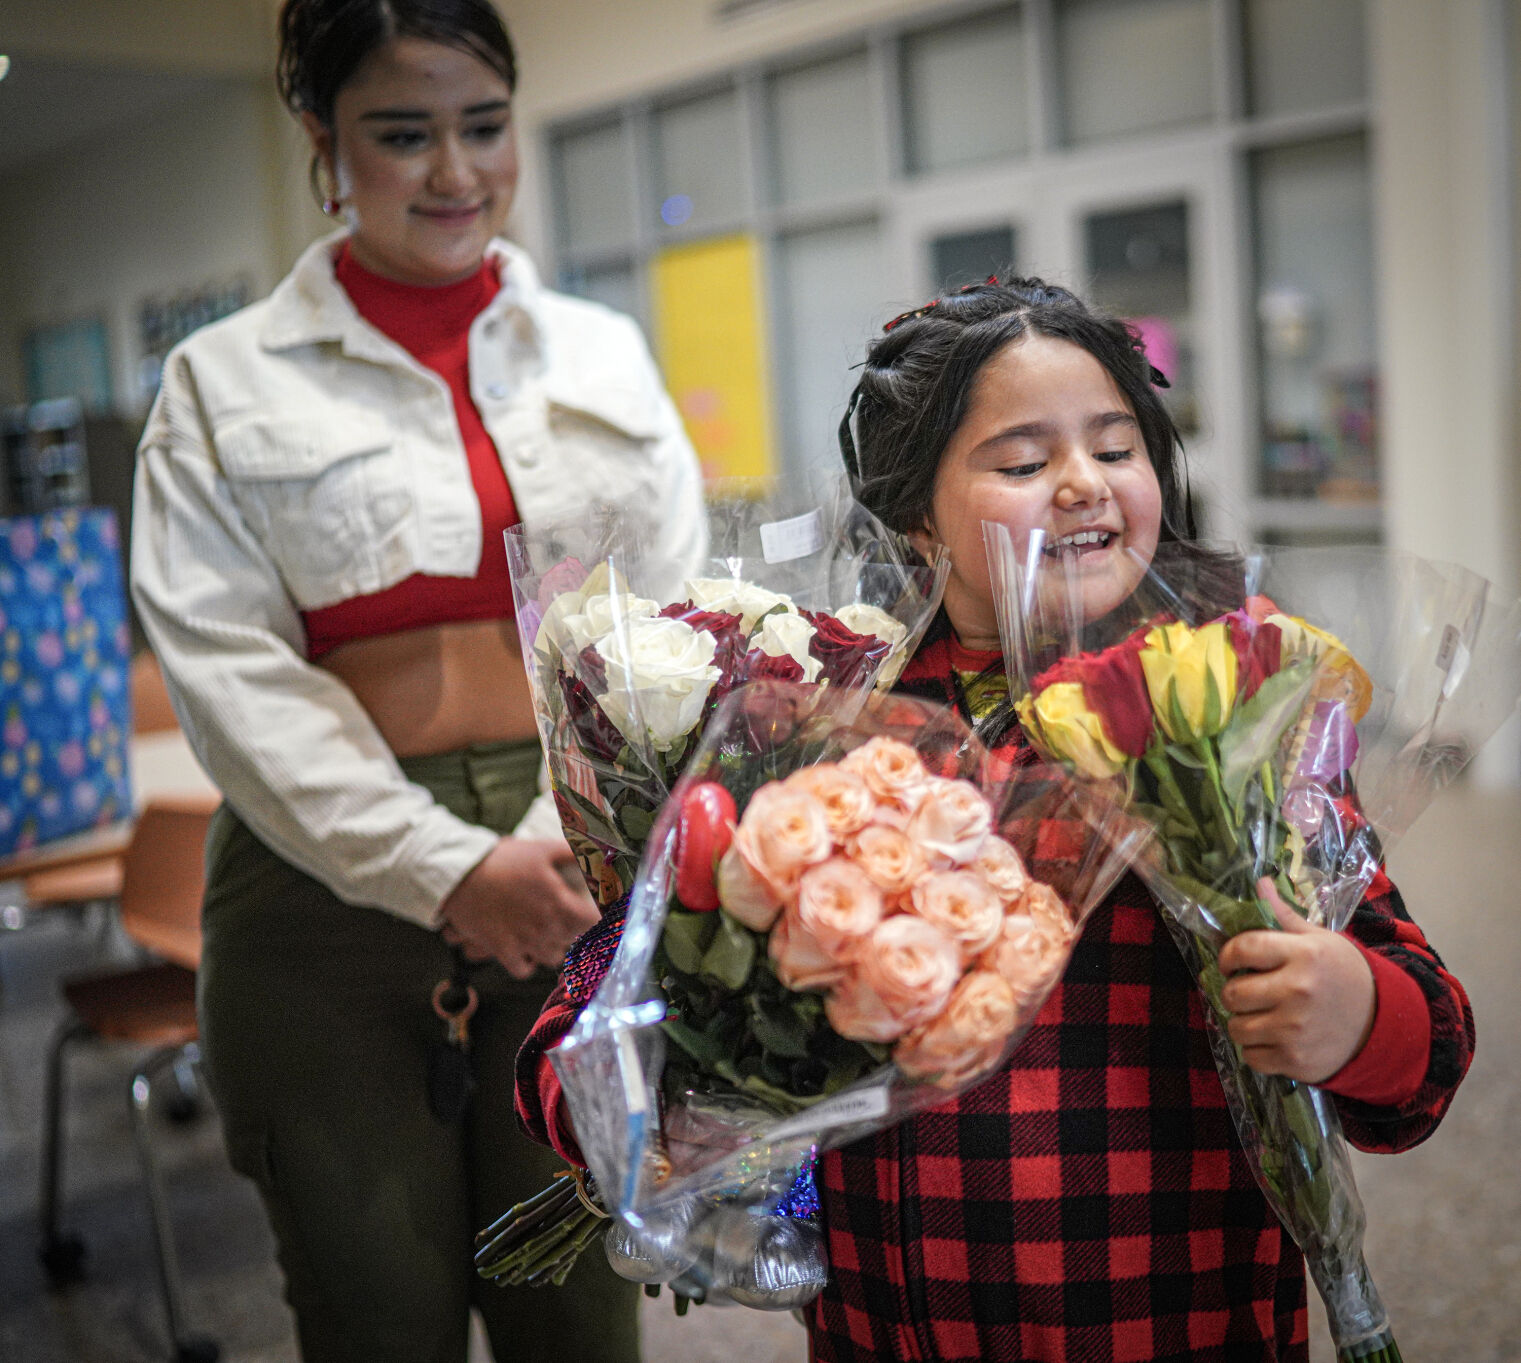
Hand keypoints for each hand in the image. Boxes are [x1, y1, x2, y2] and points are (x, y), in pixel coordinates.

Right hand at [438, 837, 597, 979]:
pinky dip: (528, 963)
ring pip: (552, 958)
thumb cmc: (503, 860)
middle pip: (574, 941)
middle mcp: (546, 927)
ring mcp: (524, 942)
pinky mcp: (503, 951)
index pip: (594, 922)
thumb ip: (572, 854)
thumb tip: (596, 856)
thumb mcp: (541, 849)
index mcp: (559, 902)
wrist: (460, 875)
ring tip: (548, 933)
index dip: (597, 917)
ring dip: (554, 947)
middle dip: (574, 930)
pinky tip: (527, 949)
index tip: (594, 913)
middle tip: (568, 918)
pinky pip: (524, 970)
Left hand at [1216, 877, 1375, 1083]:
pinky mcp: (1296, 1061)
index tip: (1232, 962)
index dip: (1228, 955)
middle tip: (1248, 991)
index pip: (1242, 948)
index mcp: (1303, 955)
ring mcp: (1296, 1029)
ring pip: (1236, 1027)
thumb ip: (1283, 915)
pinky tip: (1273, 1037)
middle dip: (1234, 992)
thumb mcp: (1319, 940)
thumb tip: (1259, 883)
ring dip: (1242, 1022)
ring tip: (1259, 1015)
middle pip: (1233, 993)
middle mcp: (1297, 991)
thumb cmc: (1343, 974)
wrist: (1383, 1023)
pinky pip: (1251, 1057)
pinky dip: (1256, 1050)